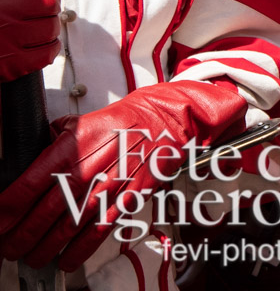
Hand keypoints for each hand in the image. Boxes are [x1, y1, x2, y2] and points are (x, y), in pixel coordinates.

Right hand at [0, 0, 71, 81]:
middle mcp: (6, 8)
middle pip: (52, 2)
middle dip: (47, 3)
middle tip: (33, 7)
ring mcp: (8, 36)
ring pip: (51, 27)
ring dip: (46, 26)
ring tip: (29, 25)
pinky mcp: (10, 63)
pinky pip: (46, 53)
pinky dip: (47, 48)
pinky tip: (34, 43)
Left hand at [0, 79, 246, 270]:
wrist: (162, 120)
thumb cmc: (121, 122)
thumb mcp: (79, 122)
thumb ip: (52, 142)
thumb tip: (30, 156)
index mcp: (71, 150)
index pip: (28, 186)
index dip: (7, 209)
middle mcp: (87, 171)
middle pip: (43, 214)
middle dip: (20, 236)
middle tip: (8, 246)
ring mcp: (107, 188)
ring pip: (67, 228)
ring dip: (44, 248)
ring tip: (31, 257)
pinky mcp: (126, 200)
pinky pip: (98, 232)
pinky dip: (79, 251)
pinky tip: (66, 260)